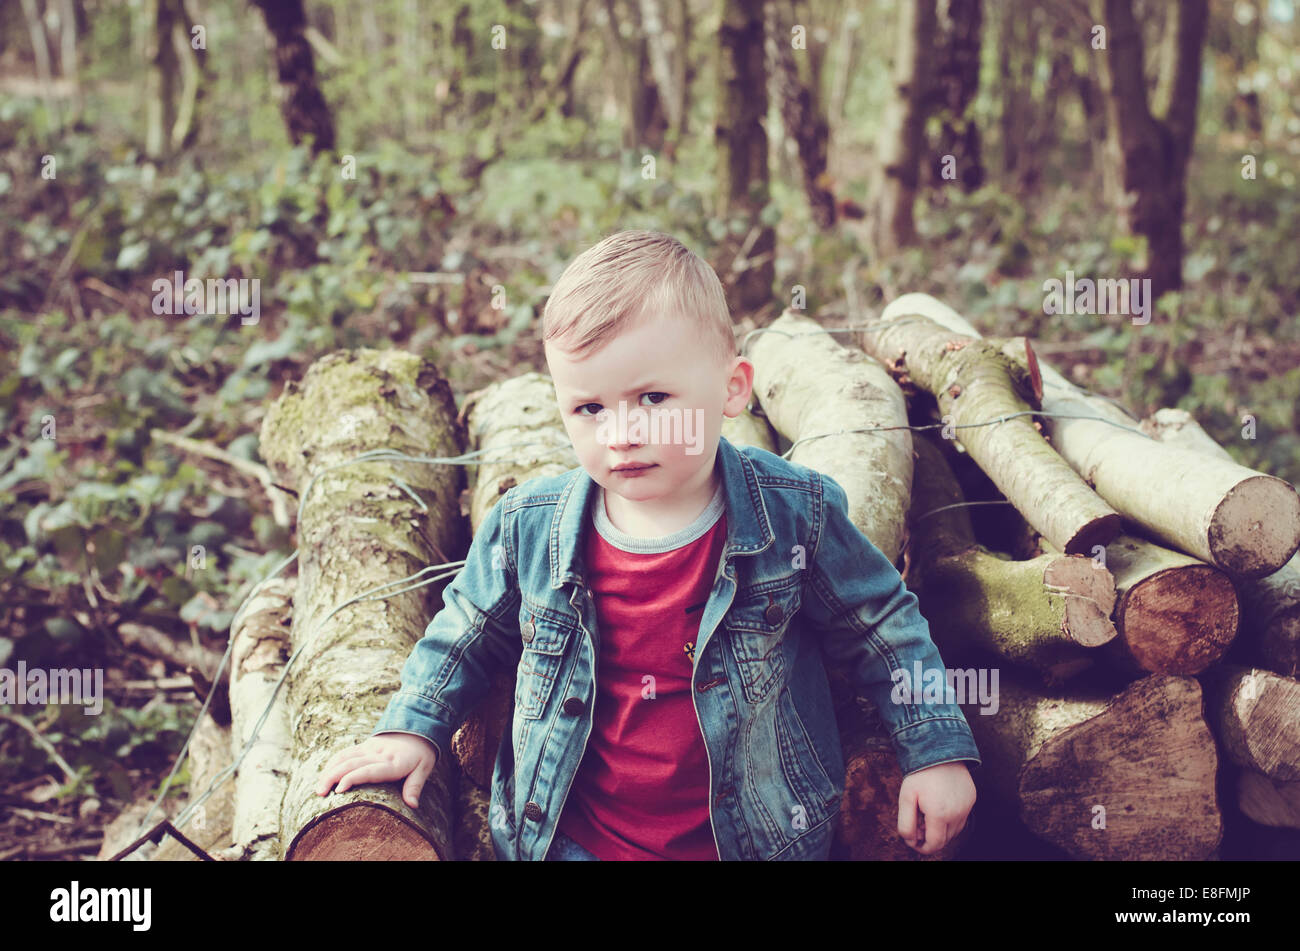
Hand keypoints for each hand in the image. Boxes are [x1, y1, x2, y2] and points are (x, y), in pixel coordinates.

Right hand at [315, 732, 437, 808]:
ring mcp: (369, 748)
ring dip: (329, 771)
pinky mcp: (364, 745)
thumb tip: (413, 806)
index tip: (339, 789)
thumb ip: (415, 786)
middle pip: (352, 764)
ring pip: (345, 757)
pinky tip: (324, 775)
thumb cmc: (421, 753)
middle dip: (334, 777)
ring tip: (318, 789)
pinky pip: (345, 752)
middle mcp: (378, 754)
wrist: (418, 726)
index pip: (370, 770)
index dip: (353, 778)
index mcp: (393, 762)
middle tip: (320, 794)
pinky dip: (332, 763)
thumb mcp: (424, 768)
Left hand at [897, 761, 974, 854]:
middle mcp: (957, 814)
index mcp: (940, 815)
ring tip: (928, 811)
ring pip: (955, 830)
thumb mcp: (905, 798)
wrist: (939, 749)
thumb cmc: (920, 774)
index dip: (922, 847)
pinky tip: (940, 804)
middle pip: (945, 839)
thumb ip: (906, 824)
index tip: (913, 840)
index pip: (934, 844)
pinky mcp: (972, 799)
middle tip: (918, 822)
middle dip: (930, 837)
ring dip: (941, 829)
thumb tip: (910, 841)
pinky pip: (962, 817)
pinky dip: (951, 818)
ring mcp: (967, 807)